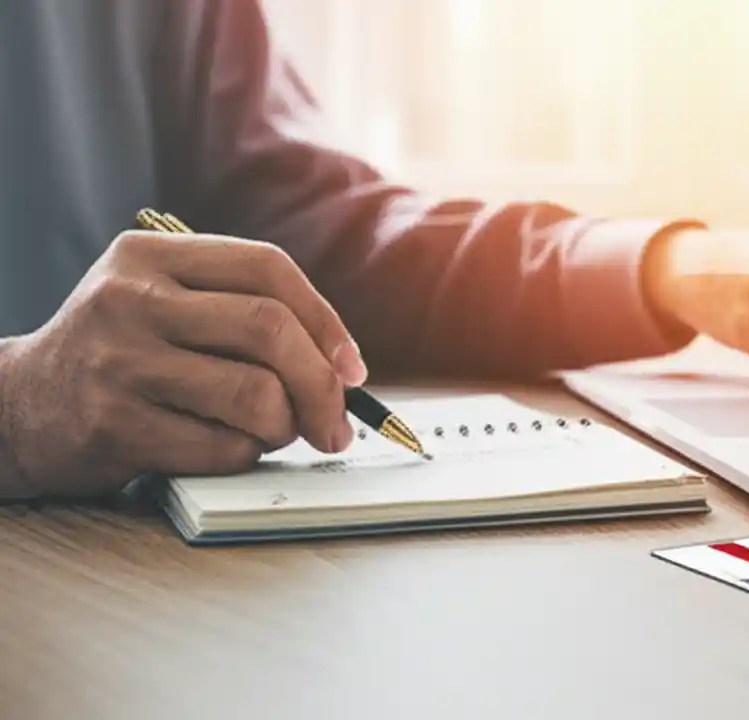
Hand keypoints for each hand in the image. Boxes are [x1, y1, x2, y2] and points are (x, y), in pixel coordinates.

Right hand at [0, 231, 365, 495]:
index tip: (350, 366)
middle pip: (271, 330)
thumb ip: (241, 309)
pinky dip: (244, 456)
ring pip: (256, 394)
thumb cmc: (117, 355)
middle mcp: (130, 299)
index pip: (268, 268)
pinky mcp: (114, 427)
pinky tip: (225, 450)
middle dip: (322, 384)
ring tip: (273, 433)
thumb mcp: (160, 300)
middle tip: (336, 423)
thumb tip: (343, 364)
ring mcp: (119, 362)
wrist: (17, 409)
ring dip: (285, 426)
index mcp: (150, 256)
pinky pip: (223, 448)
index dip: (326, 320)